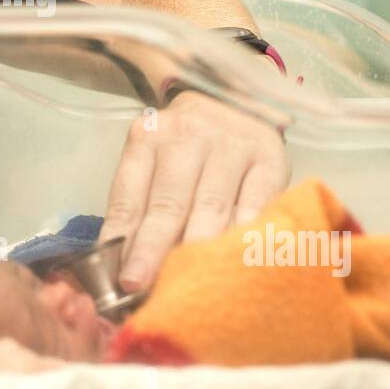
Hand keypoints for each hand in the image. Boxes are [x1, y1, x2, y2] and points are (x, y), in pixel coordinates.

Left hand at [101, 90, 289, 291]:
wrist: (234, 101)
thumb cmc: (186, 147)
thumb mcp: (155, 161)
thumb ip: (140, 206)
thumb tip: (122, 266)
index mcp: (148, 137)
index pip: (129, 195)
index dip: (123, 239)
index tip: (120, 277)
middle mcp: (187, 135)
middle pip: (168, 202)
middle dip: (152, 249)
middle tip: (141, 286)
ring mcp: (230, 144)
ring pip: (210, 205)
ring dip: (196, 249)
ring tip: (186, 286)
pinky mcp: (269, 157)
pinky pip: (255, 203)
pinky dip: (243, 234)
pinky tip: (235, 262)